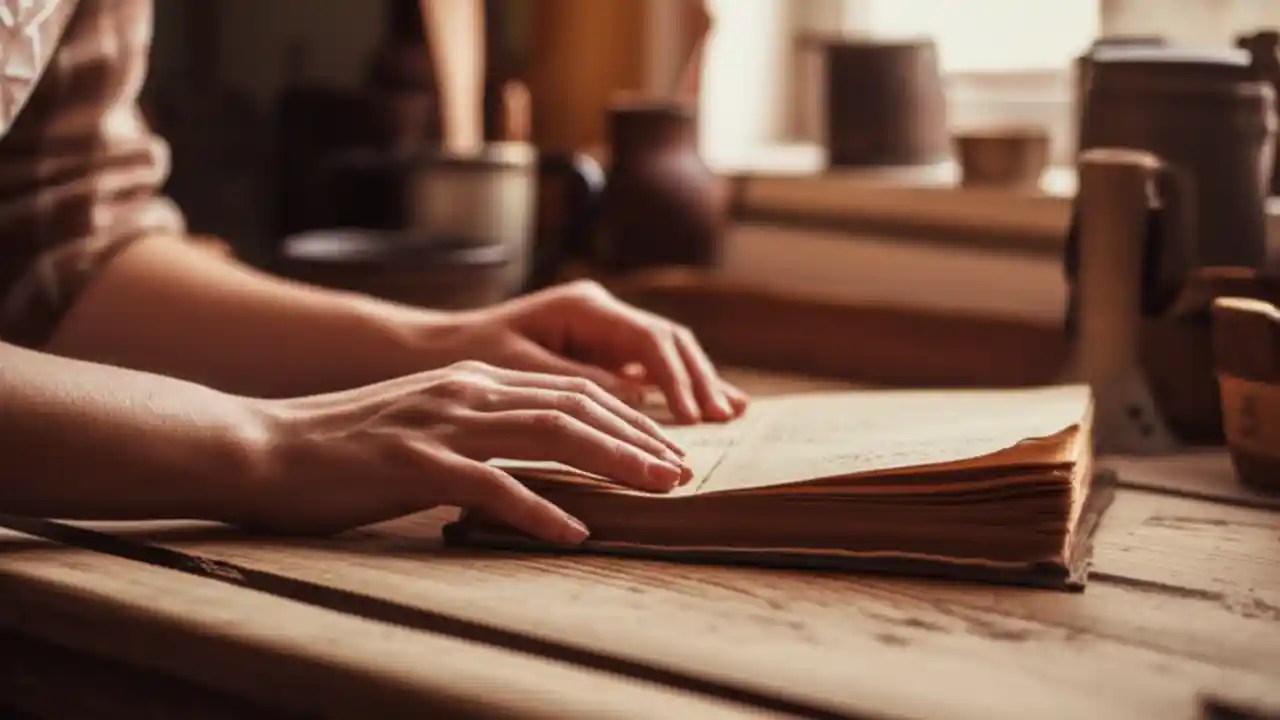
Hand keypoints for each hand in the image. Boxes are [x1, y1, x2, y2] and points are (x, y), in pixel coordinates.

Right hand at [243, 361, 688, 539]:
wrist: (262, 445)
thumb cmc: (344, 448)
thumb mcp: (426, 428)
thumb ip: (480, 436)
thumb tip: (533, 468)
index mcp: (473, 380)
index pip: (570, 391)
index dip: (627, 418)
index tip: (667, 448)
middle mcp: (466, 390)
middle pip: (574, 406)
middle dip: (637, 437)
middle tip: (683, 470)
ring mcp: (440, 422)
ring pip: (547, 434)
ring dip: (610, 462)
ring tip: (656, 489)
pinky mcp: (411, 461)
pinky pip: (487, 485)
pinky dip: (535, 508)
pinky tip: (571, 532)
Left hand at [442, 280, 747, 423]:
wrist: (438, 349)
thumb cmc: (470, 356)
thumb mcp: (520, 371)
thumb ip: (579, 382)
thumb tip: (638, 401)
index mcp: (584, 307)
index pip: (649, 340)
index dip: (677, 379)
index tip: (694, 416)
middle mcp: (601, 312)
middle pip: (669, 342)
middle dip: (699, 379)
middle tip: (724, 419)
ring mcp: (604, 331)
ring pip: (667, 354)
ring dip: (696, 383)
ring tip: (729, 415)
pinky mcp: (601, 353)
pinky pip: (649, 370)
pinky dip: (675, 390)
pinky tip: (703, 411)